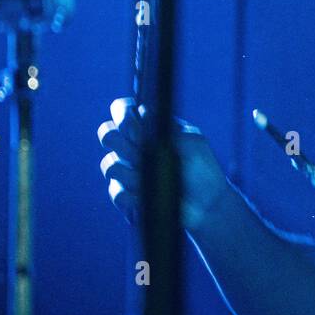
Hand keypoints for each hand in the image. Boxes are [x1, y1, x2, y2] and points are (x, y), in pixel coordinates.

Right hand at [97, 97, 228, 231]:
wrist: (207, 204)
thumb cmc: (202, 168)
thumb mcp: (193, 143)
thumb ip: (169, 128)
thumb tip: (143, 113)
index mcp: (148, 127)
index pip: (122, 110)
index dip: (122, 115)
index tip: (135, 130)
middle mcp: (133, 146)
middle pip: (107, 134)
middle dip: (121, 143)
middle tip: (140, 154)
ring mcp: (127, 170)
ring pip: (109, 165)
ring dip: (130, 172)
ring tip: (154, 178)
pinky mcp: (126, 195)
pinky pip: (115, 192)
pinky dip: (130, 195)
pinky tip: (147, 195)